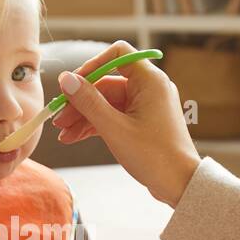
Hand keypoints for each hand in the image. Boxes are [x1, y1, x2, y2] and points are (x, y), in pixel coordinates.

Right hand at [53, 40, 201, 206]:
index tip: (73, 84)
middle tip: (59, 118)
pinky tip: (74, 137)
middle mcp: (150, 88)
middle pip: (106, 83)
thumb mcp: (115, 128)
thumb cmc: (154, 156)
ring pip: (107, 103)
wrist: (180, 185)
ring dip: (84, 116)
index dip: (92, 65)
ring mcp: (146, 106)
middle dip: (81, 101)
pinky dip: (96, 125)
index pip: (118, 54)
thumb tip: (65, 79)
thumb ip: (88, 102)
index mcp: (150, 81)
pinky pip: (114, 116)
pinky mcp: (143, 122)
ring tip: (63, 134)